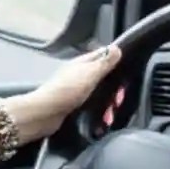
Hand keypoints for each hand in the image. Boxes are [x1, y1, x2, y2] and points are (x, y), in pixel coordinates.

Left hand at [5, 45, 122, 141]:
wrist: (45, 114)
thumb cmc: (66, 91)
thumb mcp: (90, 73)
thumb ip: (104, 62)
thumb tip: (117, 48)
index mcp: (83, 63)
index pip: (104, 57)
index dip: (116, 64)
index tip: (124, 77)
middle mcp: (79, 75)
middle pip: (104, 79)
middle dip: (113, 91)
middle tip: (117, 100)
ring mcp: (75, 90)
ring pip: (99, 95)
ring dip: (107, 105)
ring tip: (109, 115)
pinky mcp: (73, 106)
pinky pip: (92, 107)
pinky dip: (99, 114)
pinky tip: (102, 120)